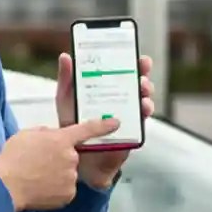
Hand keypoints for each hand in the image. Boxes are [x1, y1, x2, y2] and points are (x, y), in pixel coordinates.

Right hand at [0, 118, 120, 211]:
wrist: (5, 186)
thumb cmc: (13, 158)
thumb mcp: (27, 134)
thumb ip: (46, 134)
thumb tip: (52, 138)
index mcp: (61, 140)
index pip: (87, 130)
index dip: (104, 125)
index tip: (116, 122)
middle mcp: (71, 158)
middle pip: (71, 156)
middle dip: (59, 159)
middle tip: (39, 164)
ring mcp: (71, 177)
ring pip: (68, 174)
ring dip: (57, 175)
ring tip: (36, 178)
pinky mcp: (68, 195)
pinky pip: (65, 190)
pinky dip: (55, 190)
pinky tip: (40, 189)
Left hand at [56, 53, 155, 188]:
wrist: (76, 155)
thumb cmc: (71, 122)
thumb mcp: (66, 98)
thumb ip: (66, 79)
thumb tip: (65, 56)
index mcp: (106, 86)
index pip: (123, 69)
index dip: (133, 62)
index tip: (138, 56)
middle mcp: (120, 98)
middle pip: (138, 82)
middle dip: (144, 74)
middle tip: (142, 72)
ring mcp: (128, 114)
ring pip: (144, 99)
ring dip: (147, 93)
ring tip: (142, 91)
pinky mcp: (131, 130)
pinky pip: (143, 120)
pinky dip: (145, 112)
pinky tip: (143, 109)